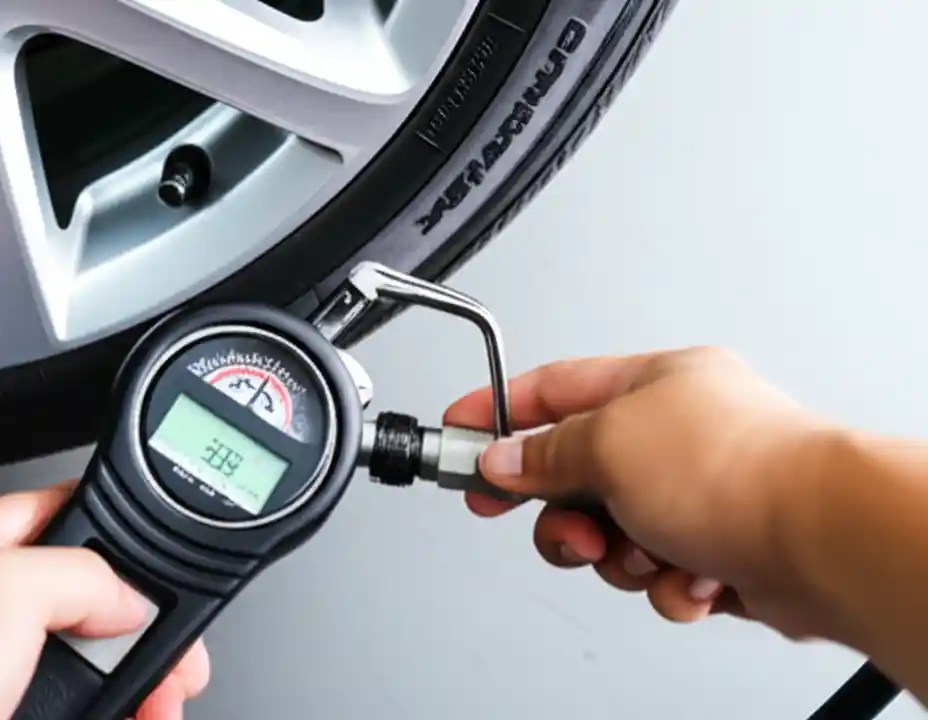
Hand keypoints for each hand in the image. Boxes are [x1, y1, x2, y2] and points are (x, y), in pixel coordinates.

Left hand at [0, 482, 208, 719]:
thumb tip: (128, 598)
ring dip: (134, 685)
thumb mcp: (2, 587)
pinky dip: (115, 715)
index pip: (59, 510)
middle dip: (139, 628)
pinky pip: (75, 713)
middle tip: (170, 653)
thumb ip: (80, 571)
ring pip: (88, 672)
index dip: (116, 524)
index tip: (161, 551)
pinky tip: (135, 716)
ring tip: (156, 701)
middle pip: (87, 602)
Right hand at [447, 347, 837, 637]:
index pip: (552, 389)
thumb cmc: (739, 469)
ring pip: (613, 536)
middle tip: (569, 528)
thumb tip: (504, 459)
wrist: (822, 541)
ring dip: (621, 556)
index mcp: (652, 385)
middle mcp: (676, 434)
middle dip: (565, 516)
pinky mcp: (718, 548)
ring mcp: (699, 494)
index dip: (496, 411)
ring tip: (651, 550)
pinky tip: (695, 571)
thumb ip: (546, 452)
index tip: (458, 434)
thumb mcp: (609, 443)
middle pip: (577, 476)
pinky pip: (657, 573)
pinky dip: (668, 582)